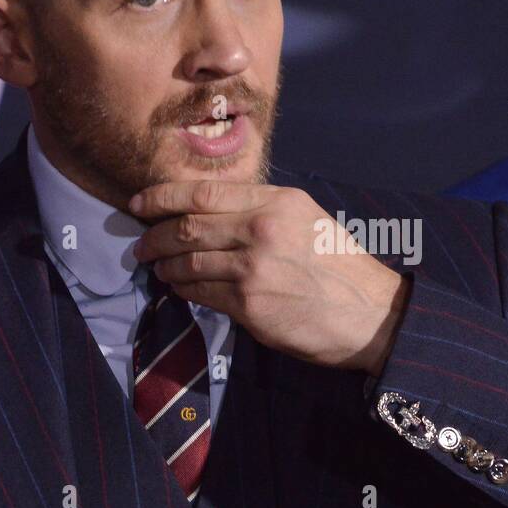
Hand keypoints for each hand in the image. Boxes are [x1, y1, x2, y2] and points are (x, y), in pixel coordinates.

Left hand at [130, 177, 410, 375]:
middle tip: (140, 245)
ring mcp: (253, 268)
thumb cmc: (336, 265)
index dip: (162, 197)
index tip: (138, 204)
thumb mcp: (303, 219)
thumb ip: (258, 211)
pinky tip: (178, 288)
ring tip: (155, 268)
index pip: (202, 193)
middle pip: (187, 227)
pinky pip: (200, 294)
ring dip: (164, 266)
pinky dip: (182, 289)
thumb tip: (205, 213)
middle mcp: (262, 230)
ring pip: (188, 262)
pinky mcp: (249, 305)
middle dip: (154, 237)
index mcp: (275, 202)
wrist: (369, 313)